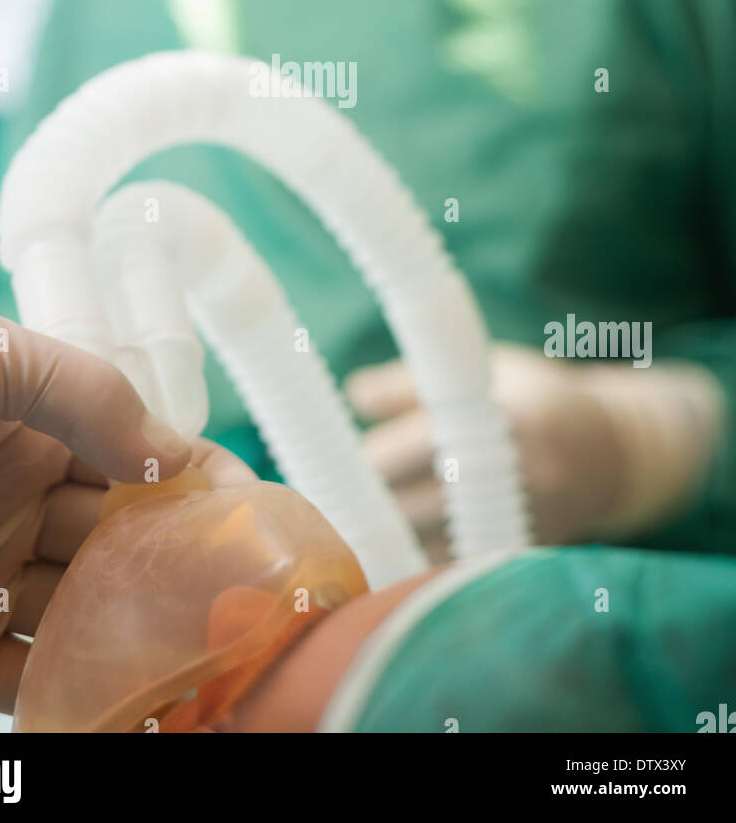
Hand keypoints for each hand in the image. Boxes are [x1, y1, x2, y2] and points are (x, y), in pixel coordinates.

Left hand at [0, 302, 248, 712]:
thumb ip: (84, 392)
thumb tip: (174, 457)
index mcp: (35, 430)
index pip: (141, 458)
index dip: (201, 482)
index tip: (260, 514)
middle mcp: (21, 506)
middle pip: (125, 543)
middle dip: (187, 567)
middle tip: (249, 601)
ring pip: (88, 616)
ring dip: (144, 635)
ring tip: (208, 660)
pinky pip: (24, 681)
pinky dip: (76, 695)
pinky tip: (131, 701)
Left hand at [346, 344, 626, 552]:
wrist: (617, 451)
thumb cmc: (534, 398)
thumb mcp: (483, 371)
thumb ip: (413, 383)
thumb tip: (352, 395)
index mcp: (492, 418)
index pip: (403, 452)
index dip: (356, 466)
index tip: (321, 469)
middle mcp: (508, 472)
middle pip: (408, 506)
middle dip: (363, 508)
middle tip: (325, 507)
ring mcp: (520, 518)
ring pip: (428, 546)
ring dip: (385, 542)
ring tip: (347, 534)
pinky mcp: (527, 551)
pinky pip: (458, 567)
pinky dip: (423, 566)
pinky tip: (394, 561)